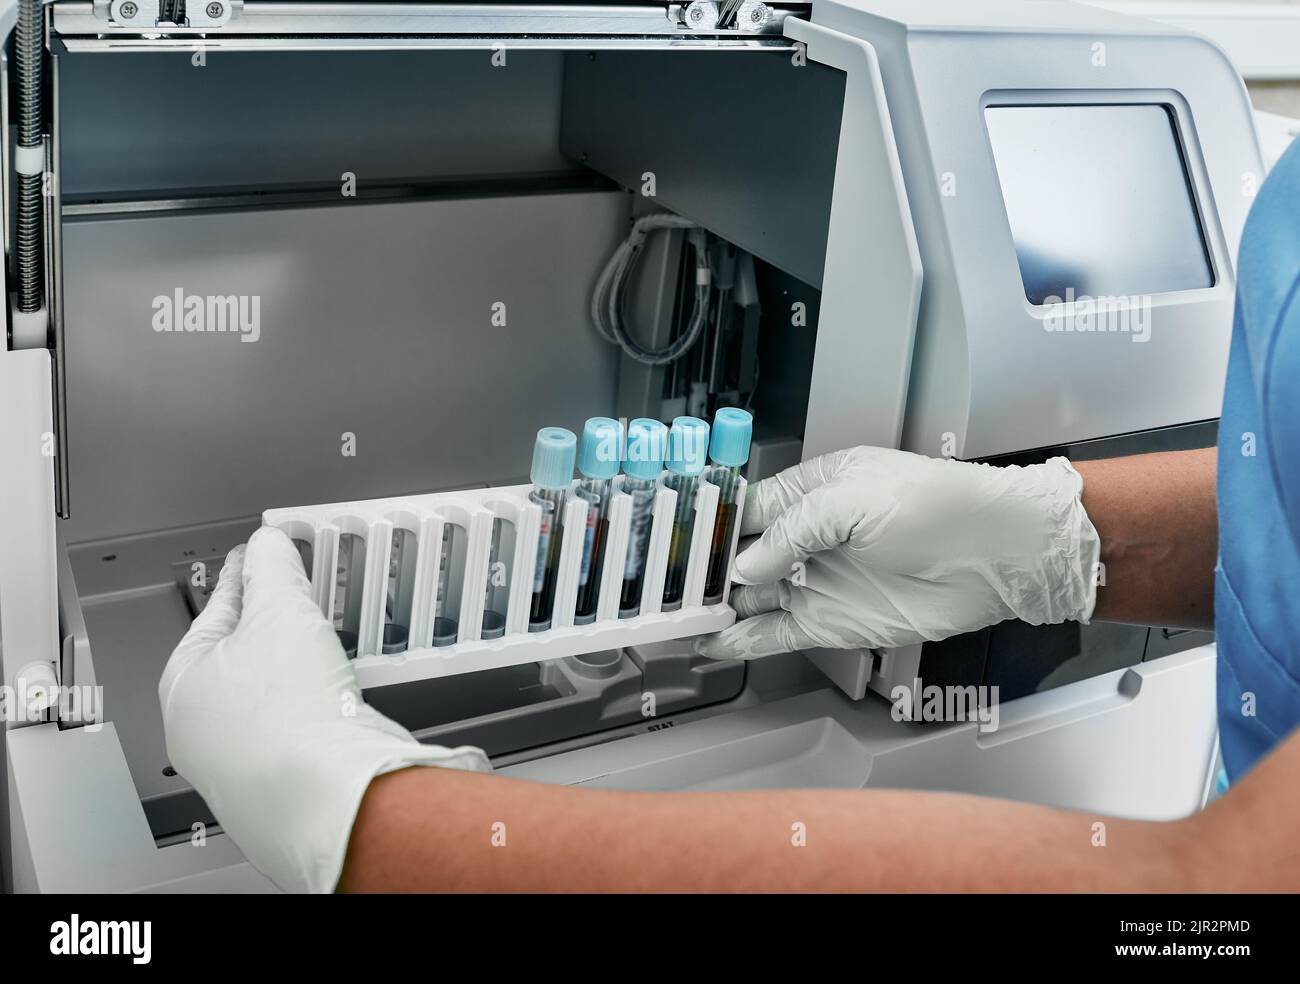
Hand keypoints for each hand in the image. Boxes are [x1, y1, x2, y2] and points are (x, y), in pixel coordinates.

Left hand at [159, 526, 489, 892]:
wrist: (335, 795)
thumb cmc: (290, 718)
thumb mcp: (281, 612)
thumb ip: (272, 570)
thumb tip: (267, 545)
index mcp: (181, 686)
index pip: (215, 611)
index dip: (244, 575)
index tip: (258, 556)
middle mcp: (202, 731)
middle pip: (239, 654)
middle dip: (271, 621)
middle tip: (296, 592)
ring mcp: (241, 763)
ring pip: (269, 694)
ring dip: (295, 665)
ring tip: (322, 643)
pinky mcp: (285, 783)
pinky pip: (296, 725)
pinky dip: (313, 702)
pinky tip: (334, 694)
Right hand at [694, 446, 1099, 658]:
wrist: (995, 555)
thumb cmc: (938, 507)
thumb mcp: (854, 500)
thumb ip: (792, 530)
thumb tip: (744, 567)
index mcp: (809, 492)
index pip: (742, 508)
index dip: (707, 524)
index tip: (671, 538)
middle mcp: (807, 539)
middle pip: (739, 557)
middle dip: (702, 571)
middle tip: (662, 587)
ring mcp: (816, 583)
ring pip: (750, 599)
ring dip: (715, 608)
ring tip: (675, 618)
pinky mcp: (831, 622)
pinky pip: (775, 634)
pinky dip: (743, 640)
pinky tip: (714, 642)